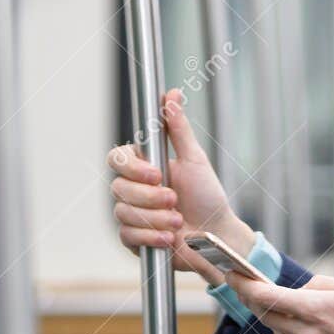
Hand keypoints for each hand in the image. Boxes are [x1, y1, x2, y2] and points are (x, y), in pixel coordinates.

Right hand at [107, 89, 253, 282]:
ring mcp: (131, 214)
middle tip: (175, 200)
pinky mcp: (133, 239)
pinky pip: (128, 236)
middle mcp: (134, 189)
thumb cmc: (207, 196)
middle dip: (150, 197)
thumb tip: (172, 94)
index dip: (132, 168)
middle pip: (118, 188)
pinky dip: (151, 236)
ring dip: (155, 218)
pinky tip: (169, 237)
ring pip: (123, 212)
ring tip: (178, 220)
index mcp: (144, 167)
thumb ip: (178, 128)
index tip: (157, 174)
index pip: (117, 159)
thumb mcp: (195, 159)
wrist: (215, 235)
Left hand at [225, 273, 333, 333]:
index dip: (246, 286)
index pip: (268, 298)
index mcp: (317, 310)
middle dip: (256, 302)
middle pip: (269, 318)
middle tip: (249, 286)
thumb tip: (304, 288)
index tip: (234, 275)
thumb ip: (323, 285)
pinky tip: (308, 327)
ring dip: (275, 321)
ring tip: (279, 306)